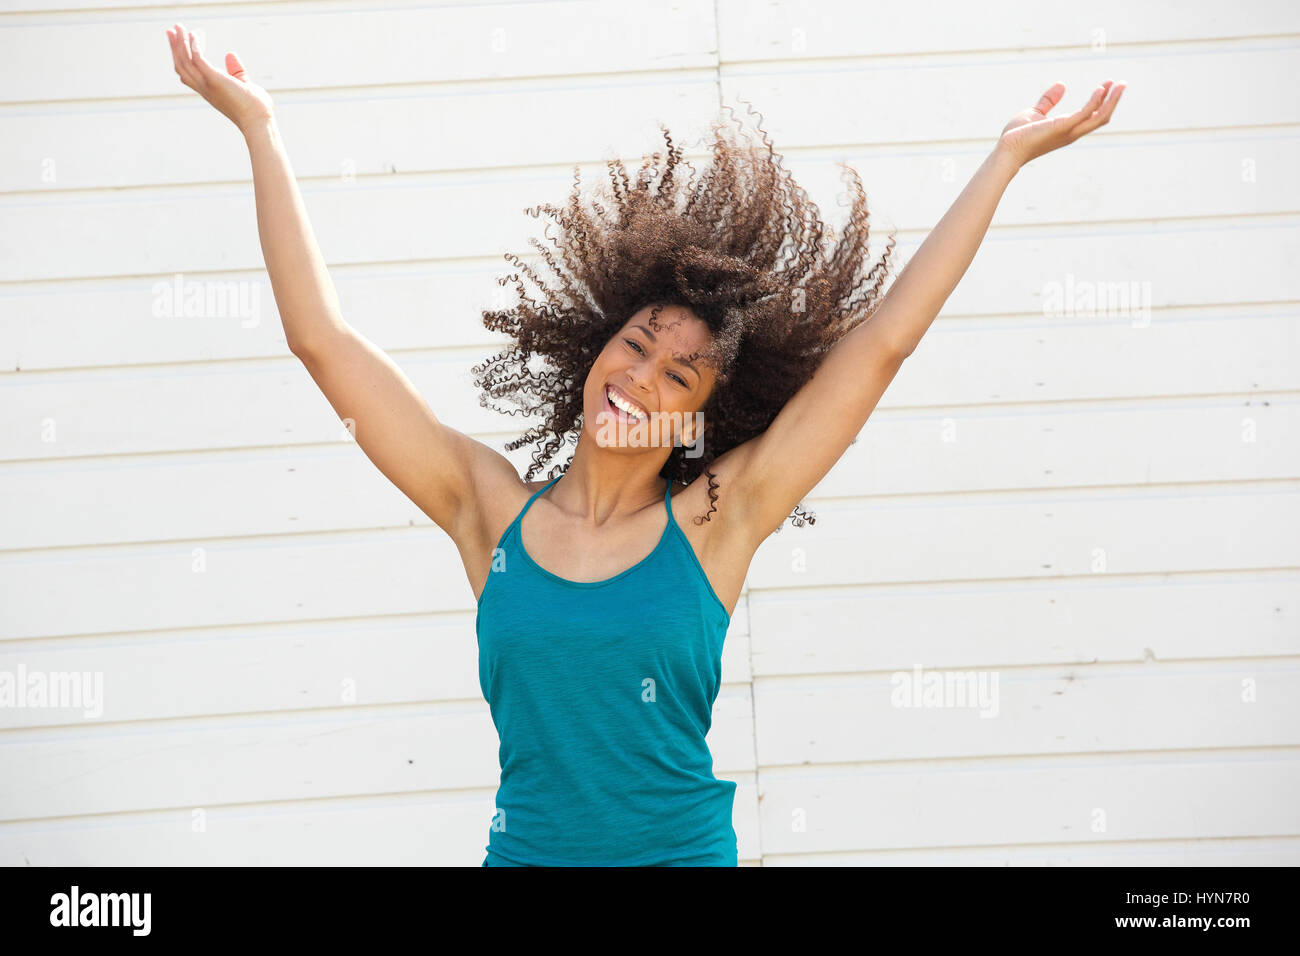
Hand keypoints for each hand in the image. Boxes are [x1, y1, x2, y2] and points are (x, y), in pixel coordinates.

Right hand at [165, 22, 273, 132]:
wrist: (259, 121)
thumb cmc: (254, 108)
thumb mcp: (243, 84)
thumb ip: (236, 70)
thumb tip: (230, 54)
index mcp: (209, 90)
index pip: (188, 74)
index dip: (180, 58)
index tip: (178, 42)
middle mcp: (204, 88)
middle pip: (181, 66)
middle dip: (175, 47)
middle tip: (172, 30)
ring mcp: (207, 84)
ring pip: (185, 61)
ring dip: (180, 43)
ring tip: (178, 27)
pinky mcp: (214, 79)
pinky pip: (198, 59)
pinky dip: (193, 46)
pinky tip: (194, 35)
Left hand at [997, 80, 1125, 167]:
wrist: (1006, 150)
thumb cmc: (1017, 136)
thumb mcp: (1036, 113)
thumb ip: (1049, 100)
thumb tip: (1062, 84)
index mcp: (1067, 129)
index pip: (1091, 115)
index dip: (1102, 101)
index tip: (1108, 85)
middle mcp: (1072, 132)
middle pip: (1101, 118)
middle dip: (1113, 101)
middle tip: (1122, 83)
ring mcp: (1068, 131)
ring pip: (1098, 117)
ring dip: (1111, 101)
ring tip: (1119, 84)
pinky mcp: (1061, 127)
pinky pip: (1083, 114)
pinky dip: (1094, 102)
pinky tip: (1100, 89)